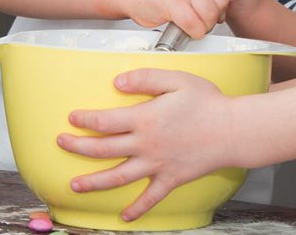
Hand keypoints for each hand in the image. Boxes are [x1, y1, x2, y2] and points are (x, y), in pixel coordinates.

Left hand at [57, 69, 236, 221]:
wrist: (233, 131)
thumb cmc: (208, 104)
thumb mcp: (177, 80)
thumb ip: (146, 78)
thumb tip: (118, 83)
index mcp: (145, 119)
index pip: (104, 122)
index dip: (84, 120)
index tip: (73, 118)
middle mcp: (145, 145)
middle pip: (102, 150)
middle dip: (77, 147)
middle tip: (62, 144)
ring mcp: (157, 165)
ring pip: (117, 177)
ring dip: (93, 183)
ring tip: (75, 186)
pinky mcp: (171, 179)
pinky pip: (150, 198)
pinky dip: (137, 210)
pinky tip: (125, 217)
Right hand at [123, 0, 238, 37]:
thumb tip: (227, 11)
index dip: (225, 0)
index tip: (213, 4)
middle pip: (222, 2)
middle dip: (213, 17)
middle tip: (200, 17)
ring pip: (209, 15)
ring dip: (202, 26)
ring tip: (192, 21)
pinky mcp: (172, 0)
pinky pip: (194, 24)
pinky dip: (192, 32)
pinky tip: (185, 27)